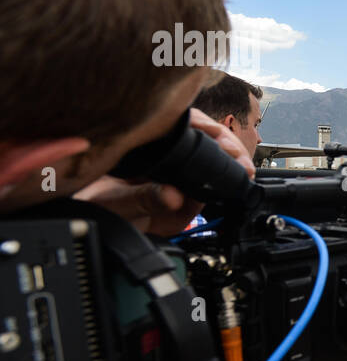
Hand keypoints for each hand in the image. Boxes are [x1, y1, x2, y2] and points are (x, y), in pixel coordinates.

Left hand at [73, 108, 254, 234]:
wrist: (93, 237)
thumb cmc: (90, 210)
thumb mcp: (111, 204)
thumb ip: (141, 198)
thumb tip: (173, 196)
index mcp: (137, 144)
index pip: (173, 123)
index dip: (199, 125)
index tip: (218, 135)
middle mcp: (161, 154)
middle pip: (200, 135)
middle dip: (224, 143)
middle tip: (238, 158)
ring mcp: (176, 174)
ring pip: (211, 157)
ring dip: (230, 160)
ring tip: (242, 170)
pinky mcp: (186, 197)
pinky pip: (211, 185)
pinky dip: (227, 182)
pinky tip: (237, 181)